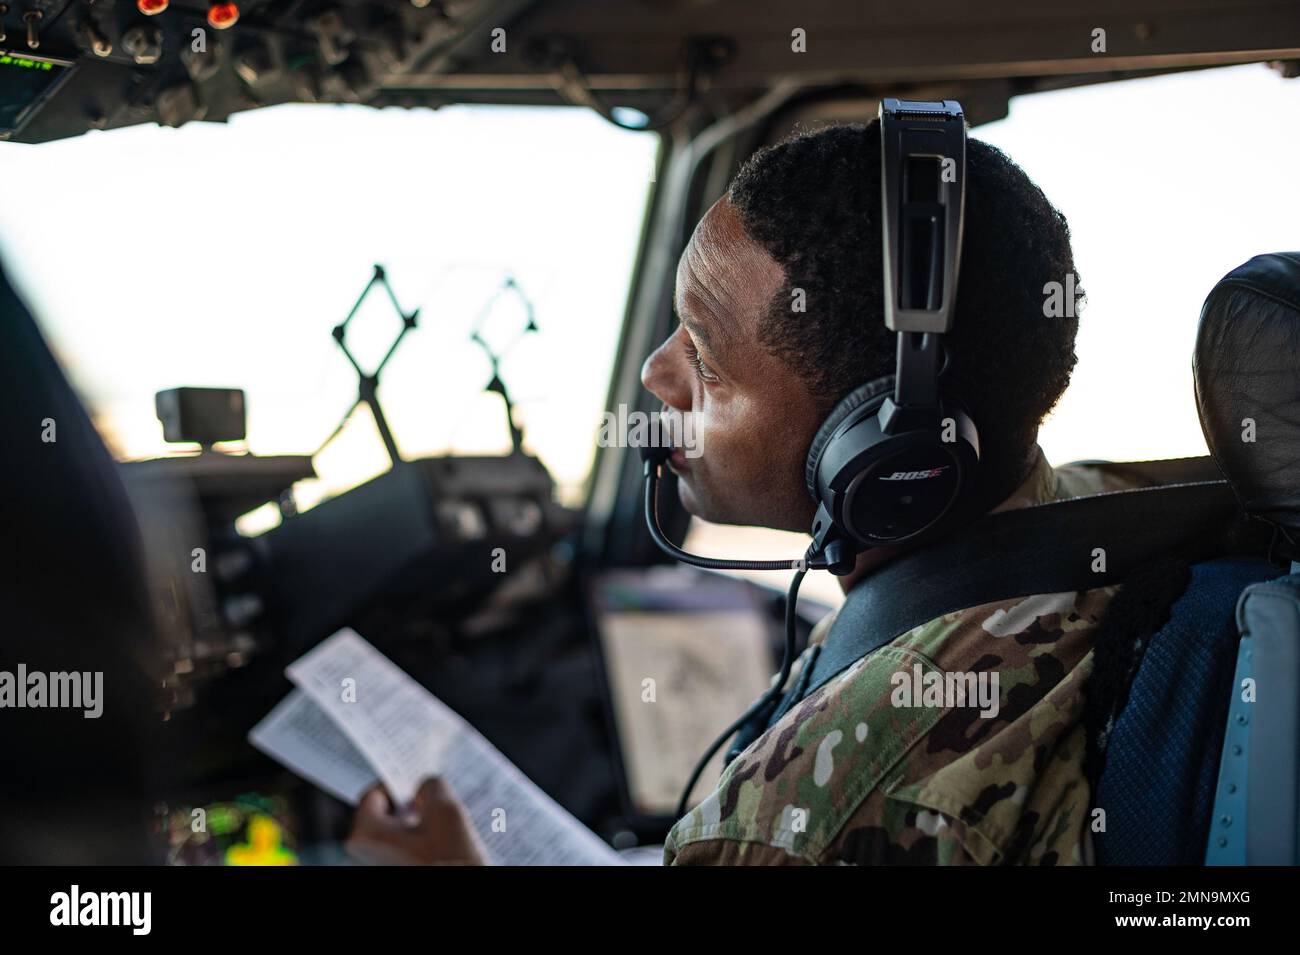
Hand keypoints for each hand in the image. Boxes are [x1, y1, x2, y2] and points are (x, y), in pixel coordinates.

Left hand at [345, 778, 488, 864]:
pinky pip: (402, 849)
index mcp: (367, 834)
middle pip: (385, 814)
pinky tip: (442, 843)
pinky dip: (420, 841)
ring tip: (444, 826)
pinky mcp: (395, 870)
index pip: (373, 794)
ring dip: (418, 823)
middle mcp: (366, 852)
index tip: (414, 780)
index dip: (397, 783)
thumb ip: (432, 787)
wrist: (464, 893)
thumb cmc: (450, 862)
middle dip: (410, 804)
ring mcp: (380, 864)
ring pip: (396, 832)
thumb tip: (428, 787)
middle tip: (434, 802)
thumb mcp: (446, 812)